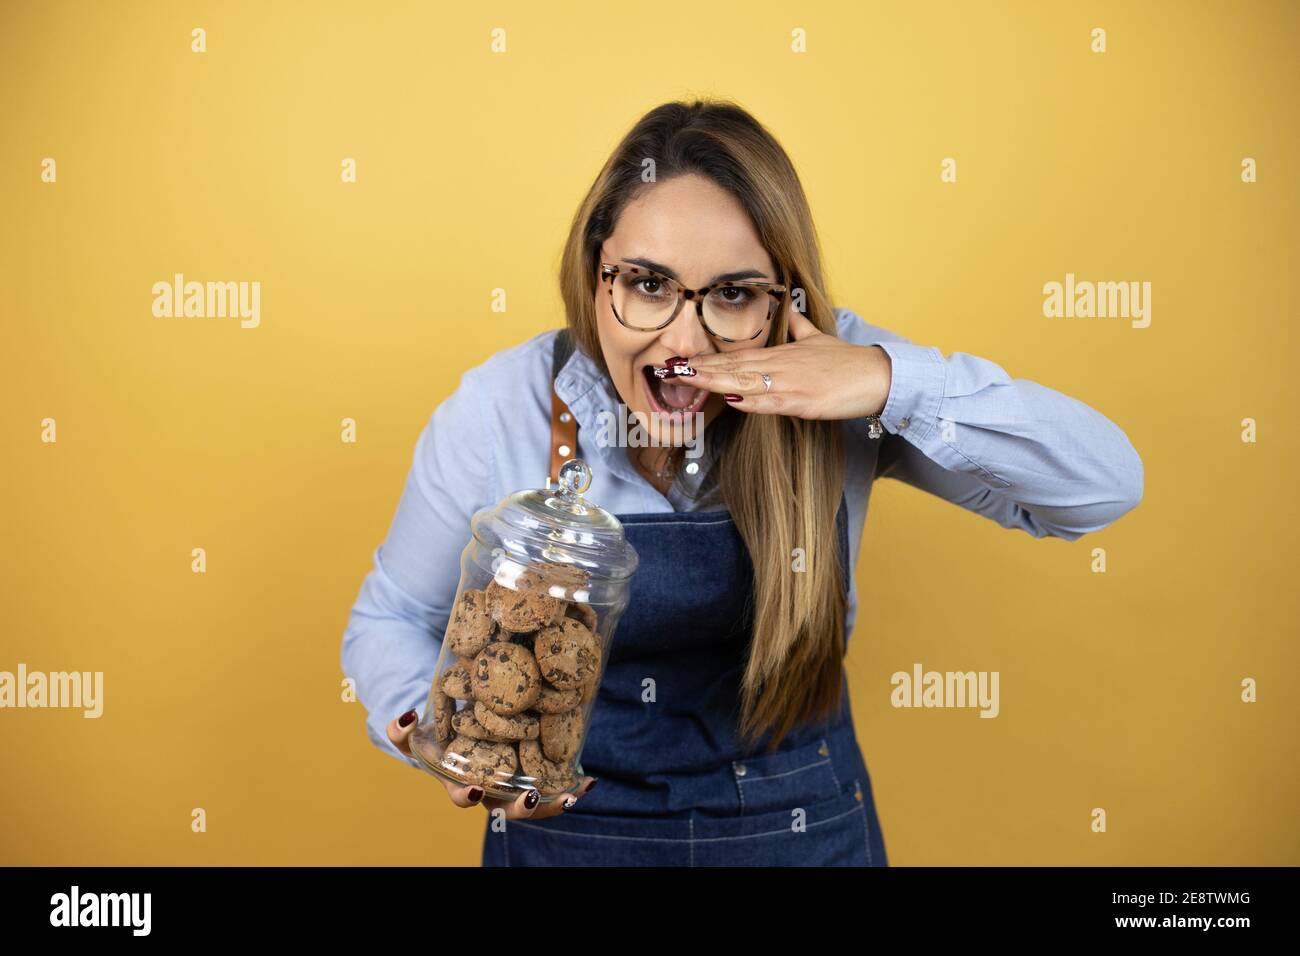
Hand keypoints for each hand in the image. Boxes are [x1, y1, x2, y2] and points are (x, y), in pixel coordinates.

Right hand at [388, 710, 594, 819]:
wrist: (461, 721)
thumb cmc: (440, 729)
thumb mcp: (419, 729)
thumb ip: (402, 729)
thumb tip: (406, 718)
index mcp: (460, 780)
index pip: (460, 794)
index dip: (466, 795)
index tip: (473, 789)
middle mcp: (489, 788)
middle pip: (503, 808)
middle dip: (519, 808)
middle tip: (531, 798)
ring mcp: (513, 784)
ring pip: (534, 803)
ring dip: (552, 804)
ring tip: (570, 797)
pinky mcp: (535, 773)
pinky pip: (554, 786)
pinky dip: (571, 786)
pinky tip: (587, 782)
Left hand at [684, 303, 891, 418]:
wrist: (876, 375)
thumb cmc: (846, 362)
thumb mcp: (818, 340)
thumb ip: (798, 328)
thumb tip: (791, 308)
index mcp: (778, 355)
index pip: (733, 357)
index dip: (704, 361)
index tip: (678, 362)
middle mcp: (778, 367)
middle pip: (730, 368)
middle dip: (696, 371)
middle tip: (664, 371)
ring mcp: (789, 384)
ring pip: (744, 383)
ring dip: (713, 383)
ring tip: (685, 381)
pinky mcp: (803, 401)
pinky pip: (772, 402)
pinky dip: (752, 402)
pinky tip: (732, 400)